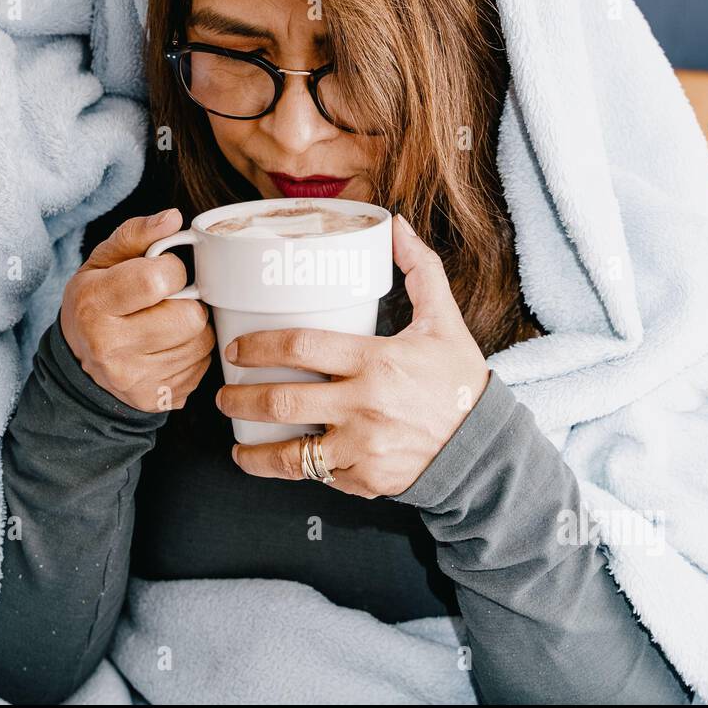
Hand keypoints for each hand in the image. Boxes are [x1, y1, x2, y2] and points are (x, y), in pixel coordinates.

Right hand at [61, 208, 214, 411]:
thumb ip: (137, 235)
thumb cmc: (97, 302)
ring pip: (202, 343)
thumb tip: (173, 218)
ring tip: (169, 323)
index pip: (157, 280)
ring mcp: (132, 379)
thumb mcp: (103, 261)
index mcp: (93, 304)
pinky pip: (201, 368)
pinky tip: (169, 347)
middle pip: (189, 317)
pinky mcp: (155, 400)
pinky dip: (192, 354)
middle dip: (188, 303)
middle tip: (170, 302)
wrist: (79, 365)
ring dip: (194, 329)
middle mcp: (109, 347)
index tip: (163, 272)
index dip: (172, 270)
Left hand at [217, 214, 491, 497]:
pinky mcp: (366, 480)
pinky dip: (297, 471)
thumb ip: (420, 271)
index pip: (301, 347)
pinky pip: (319, 476)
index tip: (237, 349)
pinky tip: (281, 464)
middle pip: (283, 402)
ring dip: (254, 452)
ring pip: (291, 455)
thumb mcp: (443, 321)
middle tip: (223, 396)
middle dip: (241, 400)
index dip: (259, 346)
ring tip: (238, 444)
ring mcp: (364, 448)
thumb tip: (397, 226)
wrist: (484, 446)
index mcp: (378, 361)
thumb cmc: (459, 381)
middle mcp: (365, 406)